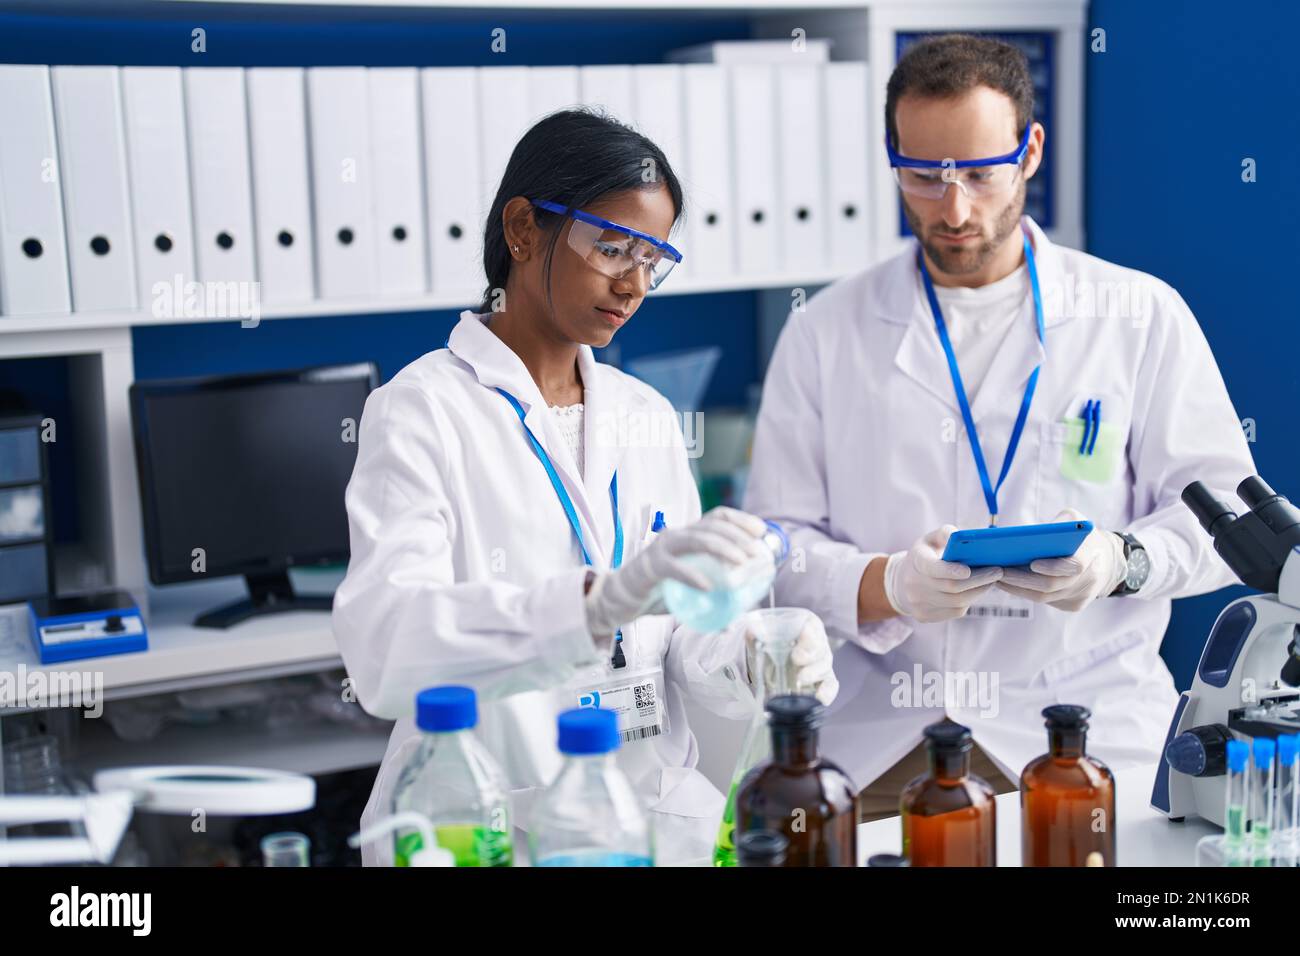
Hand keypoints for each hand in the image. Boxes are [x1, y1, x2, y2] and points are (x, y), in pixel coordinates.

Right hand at [584, 507, 769, 640]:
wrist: (619, 600)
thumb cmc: (655, 593)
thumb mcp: (686, 593)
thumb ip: (707, 602)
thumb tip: (733, 620)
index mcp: (687, 536)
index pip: (717, 517)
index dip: (741, 520)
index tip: (761, 532)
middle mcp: (676, 536)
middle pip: (712, 525)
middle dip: (738, 535)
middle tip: (755, 553)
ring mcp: (662, 548)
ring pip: (697, 539)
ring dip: (723, 548)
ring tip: (740, 563)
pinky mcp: (650, 566)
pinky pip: (674, 568)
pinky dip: (693, 576)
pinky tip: (709, 587)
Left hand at [743, 610, 838, 705]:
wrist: (766, 665)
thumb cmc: (767, 646)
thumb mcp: (758, 639)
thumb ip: (755, 635)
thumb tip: (751, 632)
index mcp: (804, 625)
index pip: (812, 626)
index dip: (807, 637)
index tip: (797, 651)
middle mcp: (817, 642)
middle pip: (821, 647)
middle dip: (810, 656)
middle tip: (797, 662)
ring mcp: (821, 662)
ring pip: (825, 666)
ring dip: (814, 673)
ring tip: (799, 680)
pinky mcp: (823, 681)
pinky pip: (830, 685)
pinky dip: (827, 692)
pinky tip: (819, 698)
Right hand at [883, 525, 1002, 622]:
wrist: (904, 581)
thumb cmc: (926, 556)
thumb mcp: (932, 539)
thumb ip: (946, 534)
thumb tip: (961, 536)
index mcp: (916, 560)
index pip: (932, 568)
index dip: (950, 571)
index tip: (969, 570)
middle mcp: (913, 584)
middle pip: (951, 587)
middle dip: (978, 580)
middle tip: (998, 572)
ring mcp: (918, 603)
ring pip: (956, 602)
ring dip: (978, 592)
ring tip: (991, 581)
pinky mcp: (925, 616)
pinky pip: (954, 611)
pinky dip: (969, 601)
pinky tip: (976, 591)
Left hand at [996, 509, 1126, 611]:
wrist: (1105, 559)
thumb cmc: (1082, 536)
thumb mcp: (1074, 520)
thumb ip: (1057, 524)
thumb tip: (1026, 536)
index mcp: (1092, 555)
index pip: (1074, 566)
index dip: (1054, 567)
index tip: (1033, 563)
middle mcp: (1089, 580)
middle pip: (1052, 585)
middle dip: (1022, 579)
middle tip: (999, 572)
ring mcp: (1082, 596)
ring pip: (1045, 597)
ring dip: (1018, 588)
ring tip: (997, 577)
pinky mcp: (1073, 606)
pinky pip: (1046, 601)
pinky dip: (1026, 592)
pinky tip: (1010, 584)